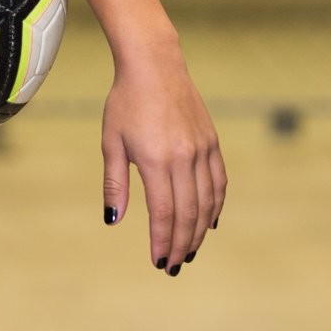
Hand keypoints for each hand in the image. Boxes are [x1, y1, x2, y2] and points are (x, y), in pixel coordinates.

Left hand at [101, 48, 226, 272]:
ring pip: (207, 202)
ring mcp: (202, 150)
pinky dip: (216, 206)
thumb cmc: (125, 103)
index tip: (158, 262)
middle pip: (188, 214)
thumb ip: (115, 184)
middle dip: (181, 244)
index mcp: (155, 160)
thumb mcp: (111, 142)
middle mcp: (184, 158)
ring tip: (189, 250)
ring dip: (199, 231)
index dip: (162, 241)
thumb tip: (113, 221)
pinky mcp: (212, 142)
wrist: (154, 66)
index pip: (163, 213)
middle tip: (173, 265)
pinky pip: (219, 183)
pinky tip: (209, 222)